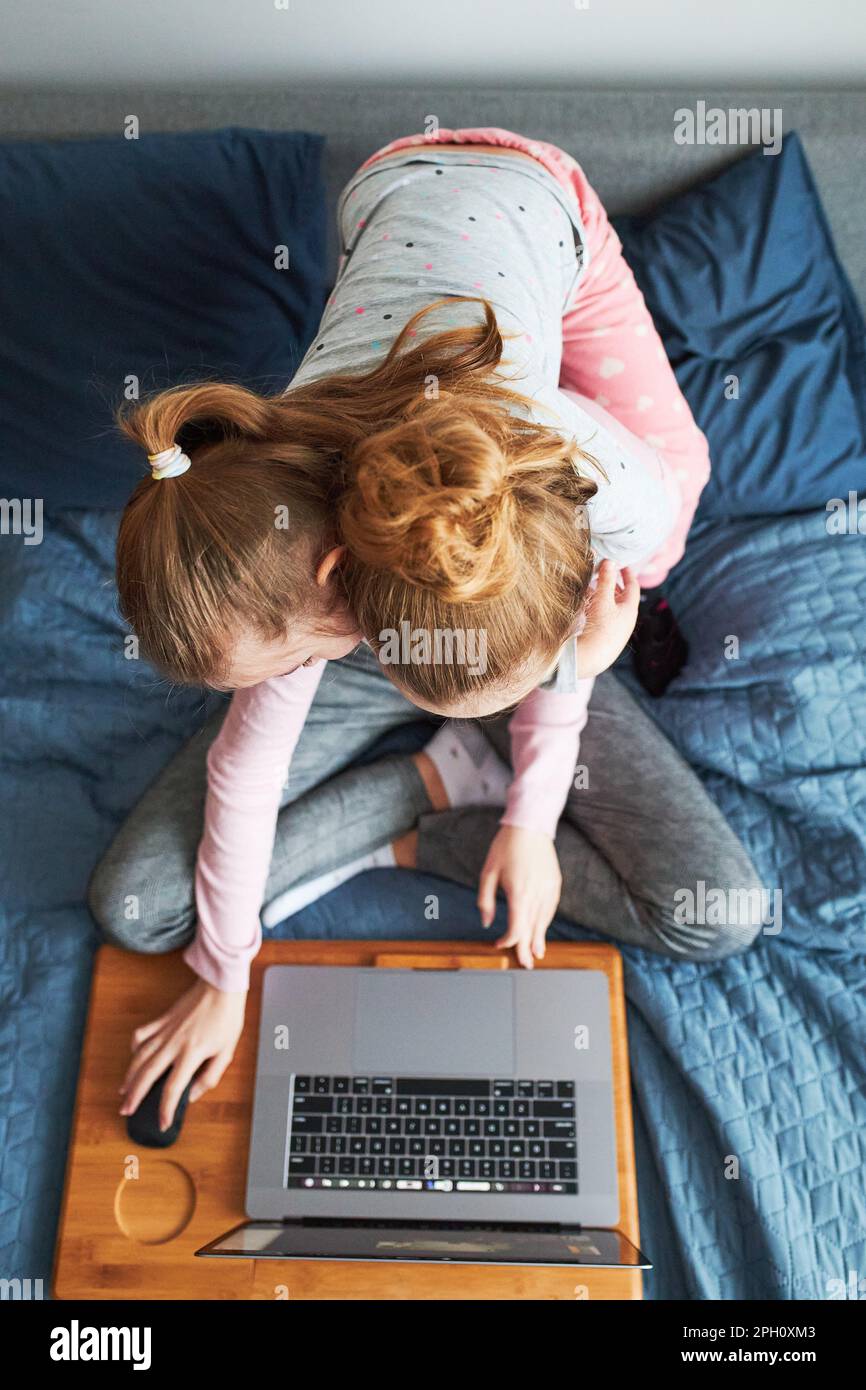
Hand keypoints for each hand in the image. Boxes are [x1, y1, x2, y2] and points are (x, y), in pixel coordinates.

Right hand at [119, 977, 245, 1130]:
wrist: (220, 987)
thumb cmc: (227, 1018)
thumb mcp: (227, 1052)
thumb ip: (210, 1077)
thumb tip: (192, 1095)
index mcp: (191, 1053)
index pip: (173, 1088)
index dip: (166, 1109)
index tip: (162, 1122)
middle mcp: (173, 1043)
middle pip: (147, 1075)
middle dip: (135, 1096)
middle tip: (126, 1111)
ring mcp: (165, 1031)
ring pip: (139, 1057)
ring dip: (129, 1076)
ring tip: (123, 1091)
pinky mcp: (162, 1020)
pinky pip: (142, 1035)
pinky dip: (134, 1048)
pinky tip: (134, 1056)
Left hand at [477, 825, 561, 968]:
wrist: (530, 826)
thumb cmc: (506, 847)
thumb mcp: (488, 873)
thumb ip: (485, 900)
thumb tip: (486, 922)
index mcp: (519, 894)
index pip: (516, 929)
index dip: (508, 942)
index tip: (499, 944)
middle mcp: (537, 896)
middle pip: (532, 930)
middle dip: (527, 949)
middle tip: (525, 965)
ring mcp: (549, 890)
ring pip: (544, 921)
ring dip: (539, 938)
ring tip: (537, 952)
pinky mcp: (556, 884)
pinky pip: (551, 910)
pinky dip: (545, 922)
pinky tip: (541, 928)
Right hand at [574, 561, 639, 678]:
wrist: (593, 657)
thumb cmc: (601, 627)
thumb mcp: (603, 600)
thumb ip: (605, 580)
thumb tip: (609, 561)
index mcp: (630, 610)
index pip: (632, 586)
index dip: (628, 574)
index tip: (622, 565)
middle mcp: (626, 620)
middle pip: (622, 597)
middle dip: (612, 585)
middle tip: (604, 575)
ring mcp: (616, 629)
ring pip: (611, 607)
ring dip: (602, 596)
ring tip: (591, 589)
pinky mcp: (606, 637)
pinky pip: (603, 617)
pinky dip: (596, 607)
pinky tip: (585, 606)